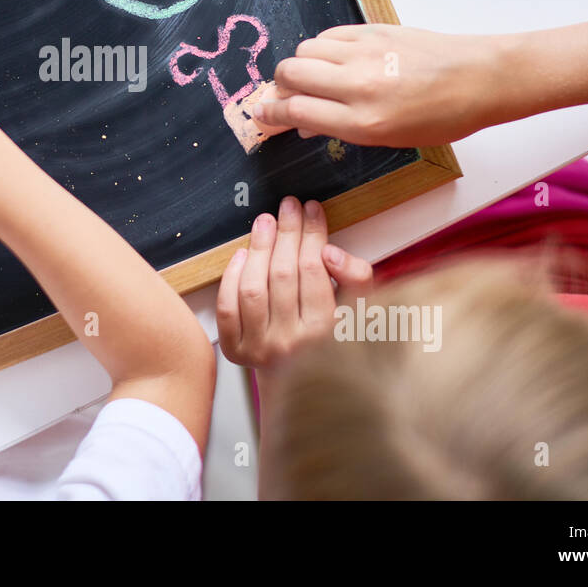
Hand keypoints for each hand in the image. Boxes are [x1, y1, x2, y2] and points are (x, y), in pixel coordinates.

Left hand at [216, 197, 372, 370]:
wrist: (305, 380)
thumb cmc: (332, 337)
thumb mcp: (360, 308)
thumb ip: (355, 277)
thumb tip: (328, 253)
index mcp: (327, 333)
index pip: (315, 271)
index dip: (313, 234)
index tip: (312, 209)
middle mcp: (293, 344)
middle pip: (283, 275)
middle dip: (287, 232)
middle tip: (289, 206)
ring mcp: (261, 349)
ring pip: (254, 288)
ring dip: (259, 248)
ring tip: (266, 221)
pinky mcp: (236, 351)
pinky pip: (228, 307)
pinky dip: (232, 278)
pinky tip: (243, 254)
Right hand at [253, 25, 504, 146]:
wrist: (480, 78)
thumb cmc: (442, 116)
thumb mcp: (389, 138)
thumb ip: (342, 127)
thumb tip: (304, 122)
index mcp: (364, 122)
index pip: (295, 111)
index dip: (270, 113)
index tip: (261, 114)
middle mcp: (359, 85)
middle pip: (290, 74)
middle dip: (280, 86)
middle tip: (287, 94)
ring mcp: (366, 53)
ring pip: (305, 49)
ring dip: (300, 64)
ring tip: (314, 76)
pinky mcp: (374, 30)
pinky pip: (329, 35)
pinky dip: (322, 48)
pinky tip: (335, 59)